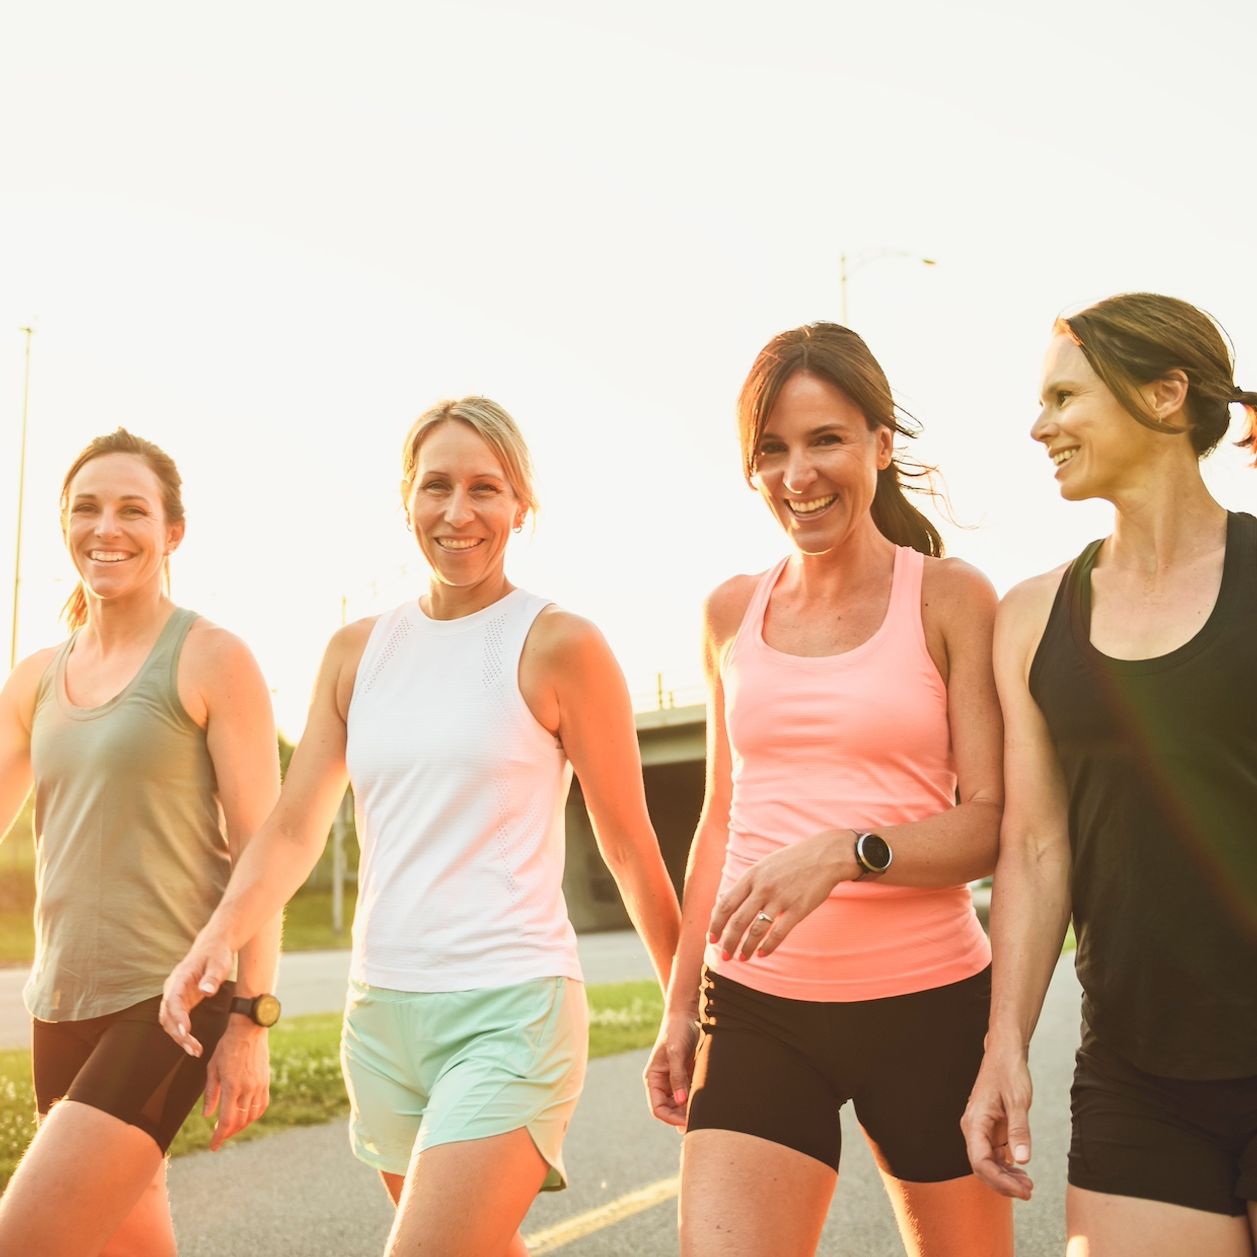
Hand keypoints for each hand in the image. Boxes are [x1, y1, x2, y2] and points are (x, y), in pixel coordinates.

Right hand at [160, 935, 235, 1056]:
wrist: (213, 947)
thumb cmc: (217, 954)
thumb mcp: (219, 963)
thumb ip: (213, 977)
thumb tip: (206, 991)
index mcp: (180, 977)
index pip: (173, 999)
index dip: (177, 1016)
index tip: (185, 1031)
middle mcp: (172, 988)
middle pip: (167, 1015)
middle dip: (178, 1034)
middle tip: (194, 1049)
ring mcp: (174, 995)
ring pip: (168, 1021)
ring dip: (178, 1037)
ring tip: (195, 1051)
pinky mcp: (180, 1001)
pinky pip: (176, 1021)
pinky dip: (181, 1033)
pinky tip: (193, 1044)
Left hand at [203, 1019, 270, 1150]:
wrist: (249, 1029)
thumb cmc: (227, 1047)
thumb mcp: (212, 1068)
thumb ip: (210, 1093)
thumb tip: (207, 1116)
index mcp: (232, 1086)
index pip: (227, 1121)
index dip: (219, 1137)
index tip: (213, 1146)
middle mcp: (248, 1089)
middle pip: (240, 1122)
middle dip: (228, 1133)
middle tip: (218, 1137)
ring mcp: (259, 1085)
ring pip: (252, 1116)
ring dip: (242, 1126)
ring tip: (231, 1128)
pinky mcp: (266, 1081)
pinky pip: (262, 1104)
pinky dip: (254, 1115)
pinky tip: (247, 1116)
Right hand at [644, 1011, 699, 1128]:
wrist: (686, 1015)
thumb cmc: (676, 1031)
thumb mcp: (676, 1053)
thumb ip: (678, 1077)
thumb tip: (680, 1101)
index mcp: (653, 1079)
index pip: (658, 1108)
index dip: (671, 1118)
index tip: (686, 1122)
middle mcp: (662, 1083)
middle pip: (670, 1110)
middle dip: (683, 1117)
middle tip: (700, 1121)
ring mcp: (675, 1081)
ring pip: (682, 1105)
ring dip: (691, 1110)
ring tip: (705, 1113)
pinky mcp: (686, 1077)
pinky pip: (691, 1095)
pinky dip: (698, 1100)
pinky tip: (708, 1101)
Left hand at [708, 829, 853, 960]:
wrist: (824, 855)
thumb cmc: (792, 861)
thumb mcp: (765, 865)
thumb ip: (748, 883)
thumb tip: (729, 903)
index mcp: (751, 876)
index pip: (725, 904)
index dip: (716, 924)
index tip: (711, 938)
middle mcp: (762, 888)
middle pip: (737, 920)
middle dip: (728, 941)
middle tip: (724, 955)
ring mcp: (780, 898)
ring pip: (756, 930)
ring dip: (746, 947)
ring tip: (742, 958)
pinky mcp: (798, 909)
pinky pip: (778, 933)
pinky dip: (768, 946)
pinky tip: (762, 954)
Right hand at [961, 1044, 1034, 1199]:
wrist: (1005, 1053)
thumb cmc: (1008, 1072)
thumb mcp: (1018, 1100)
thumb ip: (1019, 1131)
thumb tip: (1022, 1160)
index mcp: (975, 1121)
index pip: (981, 1162)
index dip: (1000, 1181)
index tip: (1022, 1190)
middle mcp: (973, 1128)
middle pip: (982, 1167)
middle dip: (1003, 1183)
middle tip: (1029, 1191)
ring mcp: (981, 1129)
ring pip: (988, 1163)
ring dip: (1006, 1177)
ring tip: (1028, 1185)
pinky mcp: (989, 1128)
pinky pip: (994, 1154)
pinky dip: (1007, 1166)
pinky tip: (1021, 1170)